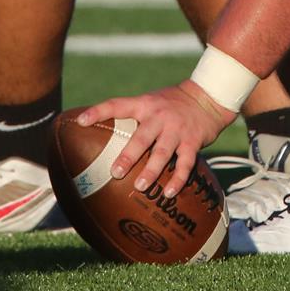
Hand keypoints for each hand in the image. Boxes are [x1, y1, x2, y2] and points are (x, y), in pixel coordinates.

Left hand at [75, 82, 233, 198]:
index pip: (117, 104)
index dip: (98, 111)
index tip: (81, 121)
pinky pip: (185, 163)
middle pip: (142, 137)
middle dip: (129, 155)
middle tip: (115, 172)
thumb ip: (133, 116)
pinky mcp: (193, 141)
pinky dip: (178, 179)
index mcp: (145, 105)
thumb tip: (103, 138)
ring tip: (139, 186)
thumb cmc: (172, 104)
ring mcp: (177, 130)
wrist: (209, 97)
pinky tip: (169, 193)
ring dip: (151, 171)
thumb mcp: (151, 102)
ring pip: (162, 152)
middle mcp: (160, 117)